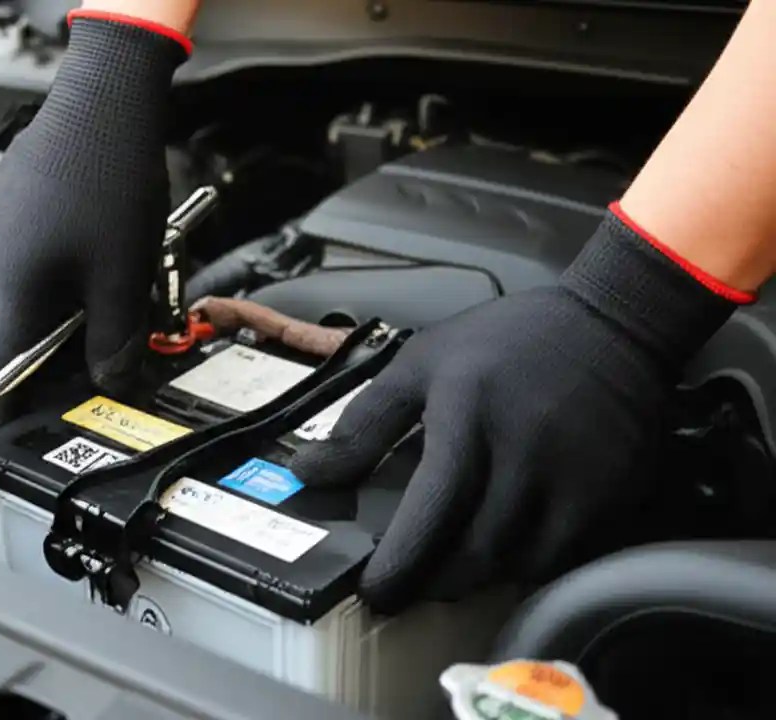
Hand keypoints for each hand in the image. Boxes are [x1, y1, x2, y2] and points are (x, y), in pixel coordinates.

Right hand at [0, 13, 188, 387]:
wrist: (103, 98)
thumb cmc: (108, 178)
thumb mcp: (125, 275)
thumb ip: (116, 340)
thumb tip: (113, 384)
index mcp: (16, 288)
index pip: (2, 368)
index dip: (14, 402)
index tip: (16, 425)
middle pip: (27, 326)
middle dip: (69, 337)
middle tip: (118, 326)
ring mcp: (0, 227)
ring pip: (36, 286)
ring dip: (74, 295)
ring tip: (120, 271)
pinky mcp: (12, 201)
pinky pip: (37, 251)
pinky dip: (68, 259)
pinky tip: (104, 238)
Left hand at [289, 211, 740, 611]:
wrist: (613, 325)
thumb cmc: (505, 343)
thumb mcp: (421, 364)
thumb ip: (362, 424)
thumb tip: (305, 474)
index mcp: (469, 416)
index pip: (431, 511)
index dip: (400, 564)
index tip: (373, 591)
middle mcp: (526, 454)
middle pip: (475, 554)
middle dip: (434, 582)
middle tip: (408, 584)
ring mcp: (577, 481)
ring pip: (517, 566)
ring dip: (478, 577)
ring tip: (450, 563)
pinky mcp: (612, 497)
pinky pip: (561, 556)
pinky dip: (523, 563)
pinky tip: (502, 543)